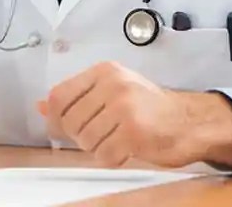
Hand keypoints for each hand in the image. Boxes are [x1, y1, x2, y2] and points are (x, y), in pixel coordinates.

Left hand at [38, 61, 231, 168]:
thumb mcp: (113, 91)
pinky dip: (112, 159)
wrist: (191, 121)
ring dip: (98, 148)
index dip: (55, 118)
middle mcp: (113, 86)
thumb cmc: (151, 107)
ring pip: (85, 141)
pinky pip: (104, 156)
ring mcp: (125, 108)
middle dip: (82, 136)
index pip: (59, 96)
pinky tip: (126, 149)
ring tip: (118, 139)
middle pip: (70, 122)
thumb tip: (40, 106)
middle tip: (103, 134)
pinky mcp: (135, 133)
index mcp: (104, 72)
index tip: (63, 127)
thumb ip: (77, 98)